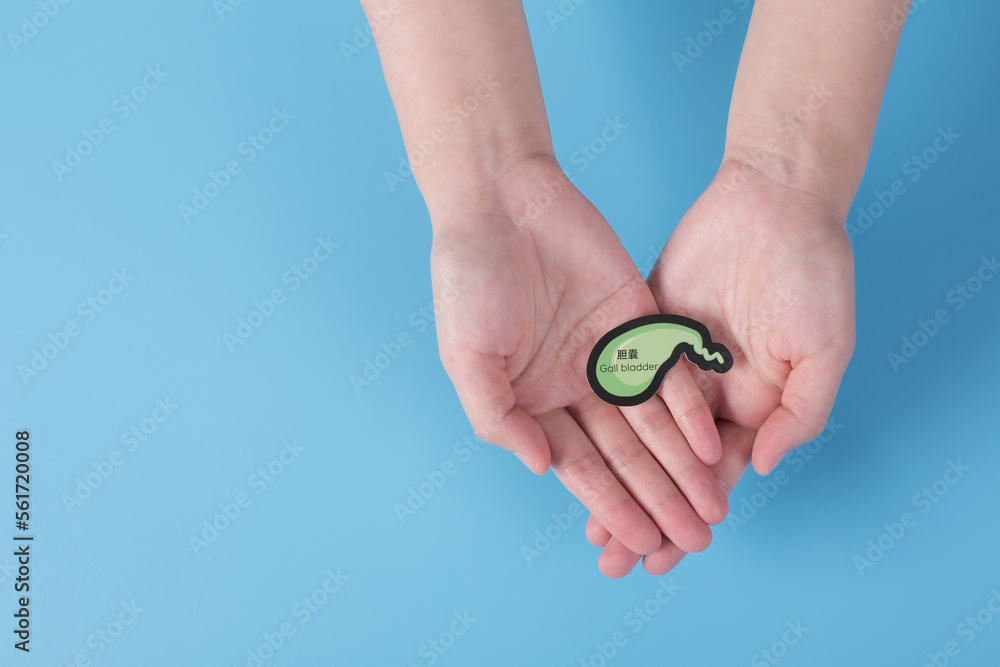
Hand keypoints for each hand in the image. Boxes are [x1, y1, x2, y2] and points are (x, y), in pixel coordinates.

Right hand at [430, 155, 729, 556]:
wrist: (499, 199)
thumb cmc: (468, 277)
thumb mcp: (465, 356)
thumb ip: (497, 416)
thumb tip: (541, 468)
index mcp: (534, 401)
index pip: (581, 466)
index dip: (611, 506)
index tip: (643, 544)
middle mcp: (576, 385)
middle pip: (626, 455)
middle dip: (658, 499)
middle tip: (693, 541)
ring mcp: (611, 353)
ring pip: (654, 423)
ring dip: (682, 467)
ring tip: (711, 509)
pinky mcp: (640, 319)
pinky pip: (670, 372)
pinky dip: (688, 410)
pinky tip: (708, 446)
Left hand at [587, 159, 855, 575]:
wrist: (776, 198)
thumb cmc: (814, 272)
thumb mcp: (823, 349)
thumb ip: (800, 412)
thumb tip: (761, 467)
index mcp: (753, 403)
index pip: (713, 475)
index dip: (687, 513)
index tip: (662, 556)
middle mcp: (707, 390)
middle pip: (666, 463)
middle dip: (642, 509)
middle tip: (612, 556)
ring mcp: (671, 358)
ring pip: (633, 430)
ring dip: (613, 475)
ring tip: (588, 521)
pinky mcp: (642, 325)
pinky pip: (614, 378)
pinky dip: (595, 415)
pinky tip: (569, 447)